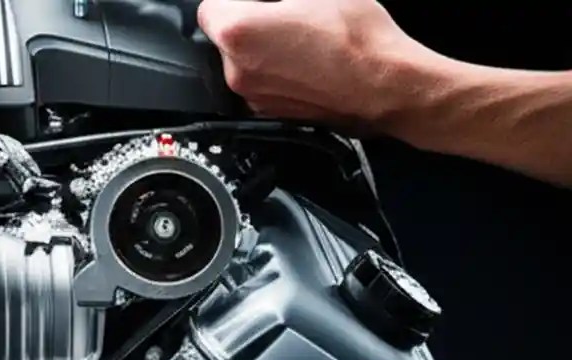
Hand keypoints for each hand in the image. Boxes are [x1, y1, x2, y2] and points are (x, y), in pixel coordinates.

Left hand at [197, 0, 430, 127]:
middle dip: (247, 22)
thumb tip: (271, 2)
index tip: (252, 1)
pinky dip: (271, 71)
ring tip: (299, 39)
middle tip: (284, 15)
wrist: (386, 86)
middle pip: (224, 36)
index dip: (232, 0)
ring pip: (240, 61)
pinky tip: (303, 61)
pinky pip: (258, 82)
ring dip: (259, 48)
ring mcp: (250, 96)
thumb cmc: (359, 38)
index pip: (209, 7)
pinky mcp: (267, 112)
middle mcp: (235, 70)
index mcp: (238, 32)